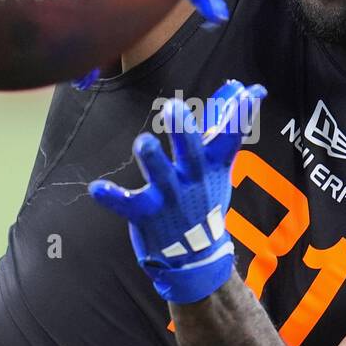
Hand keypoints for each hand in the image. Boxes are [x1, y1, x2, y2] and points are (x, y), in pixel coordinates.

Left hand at [89, 79, 266, 303]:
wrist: (196, 256)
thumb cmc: (203, 199)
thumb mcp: (217, 167)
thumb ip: (221, 128)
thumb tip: (241, 88)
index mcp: (210, 166)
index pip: (230, 137)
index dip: (240, 115)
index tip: (248, 93)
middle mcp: (192, 180)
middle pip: (191, 153)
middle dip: (184, 131)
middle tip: (174, 107)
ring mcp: (169, 198)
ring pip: (161, 176)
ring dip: (153, 159)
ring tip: (144, 142)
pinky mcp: (146, 214)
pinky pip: (127, 204)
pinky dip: (112, 197)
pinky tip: (96, 189)